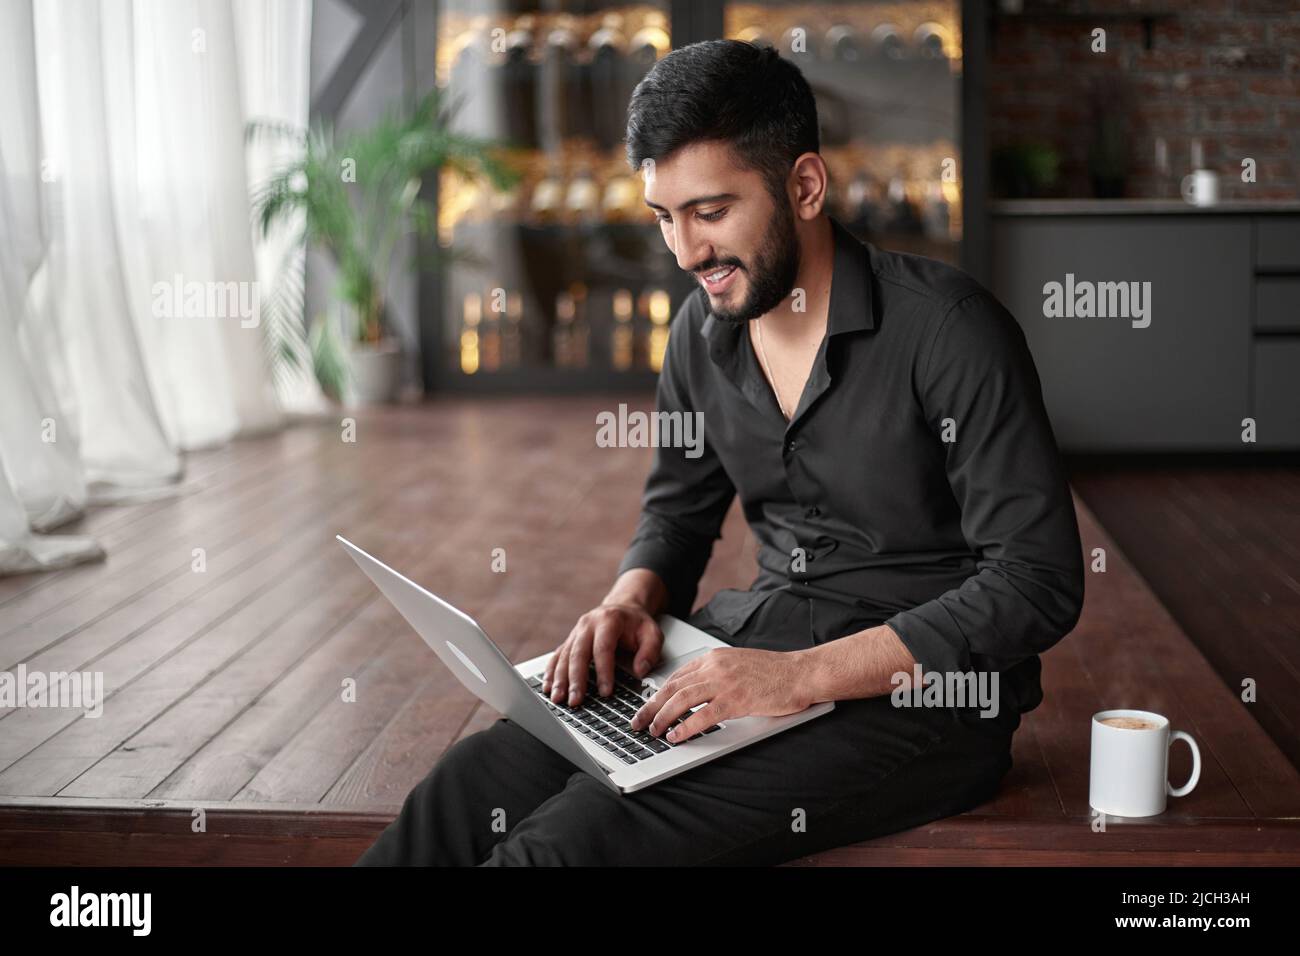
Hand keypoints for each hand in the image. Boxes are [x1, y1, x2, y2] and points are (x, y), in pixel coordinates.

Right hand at [543, 603, 662, 706]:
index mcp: (608, 620)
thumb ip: (650, 651)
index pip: (603, 648)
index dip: (604, 671)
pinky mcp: (569, 641)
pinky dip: (551, 673)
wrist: (622, 609)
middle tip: (575, 700)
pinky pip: (557, 657)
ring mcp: (576, 632)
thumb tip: (640, 670)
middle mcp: (588, 624)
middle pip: (578, 653)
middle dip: (575, 679)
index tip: (606, 692)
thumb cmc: (637, 624)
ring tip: (558, 699)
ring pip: (564, 656)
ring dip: (560, 679)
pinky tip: (548, 688)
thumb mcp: (652, 633)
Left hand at [630, 647, 813, 741]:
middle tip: (639, 721)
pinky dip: (685, 727)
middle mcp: (715, 666)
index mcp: (714, 657)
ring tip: (653, 730)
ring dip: (663, 717)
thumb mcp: (738, 663)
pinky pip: (703, 715)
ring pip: (682, 700)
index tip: (649, 705)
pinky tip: (676, 736)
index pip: (677, 675)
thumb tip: (695, 690)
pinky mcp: (736, 700)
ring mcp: (725, 682)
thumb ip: (716, 673)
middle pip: (673, 687)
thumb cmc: (774, 672)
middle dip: (652, 706)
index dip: (660, 692)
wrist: (800, 672)